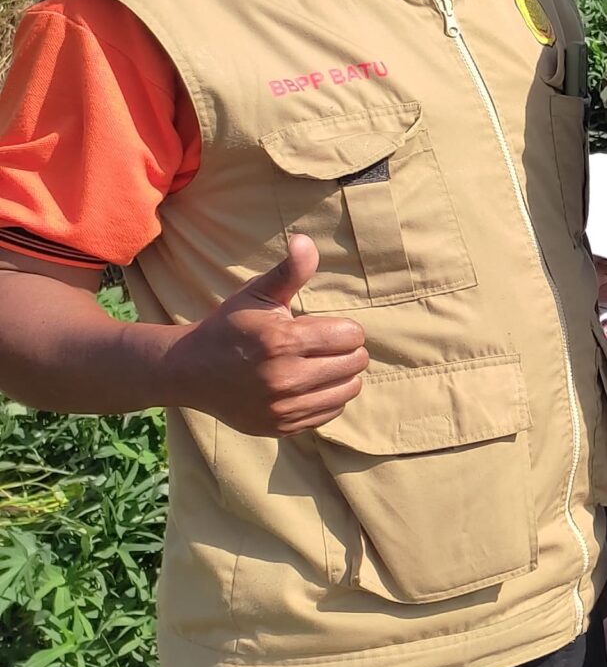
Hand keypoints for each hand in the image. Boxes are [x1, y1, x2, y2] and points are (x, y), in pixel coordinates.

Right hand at [164, 234, 370, 436]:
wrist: (190, 371)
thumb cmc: (230, 327)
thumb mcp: (257, 294)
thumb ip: (289, 271)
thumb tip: (305, 240)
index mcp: (283, 342)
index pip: (351, 335)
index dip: (342, 328)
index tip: (321, 328)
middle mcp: (285, 378)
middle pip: (356, 363)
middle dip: (345, 350)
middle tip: (322, 346)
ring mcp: (283, 407)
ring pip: (349, 389)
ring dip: (342, 374)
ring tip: (319, 364)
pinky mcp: (282, 427)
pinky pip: (331, 412)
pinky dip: (328, 397)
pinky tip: (309, 385)